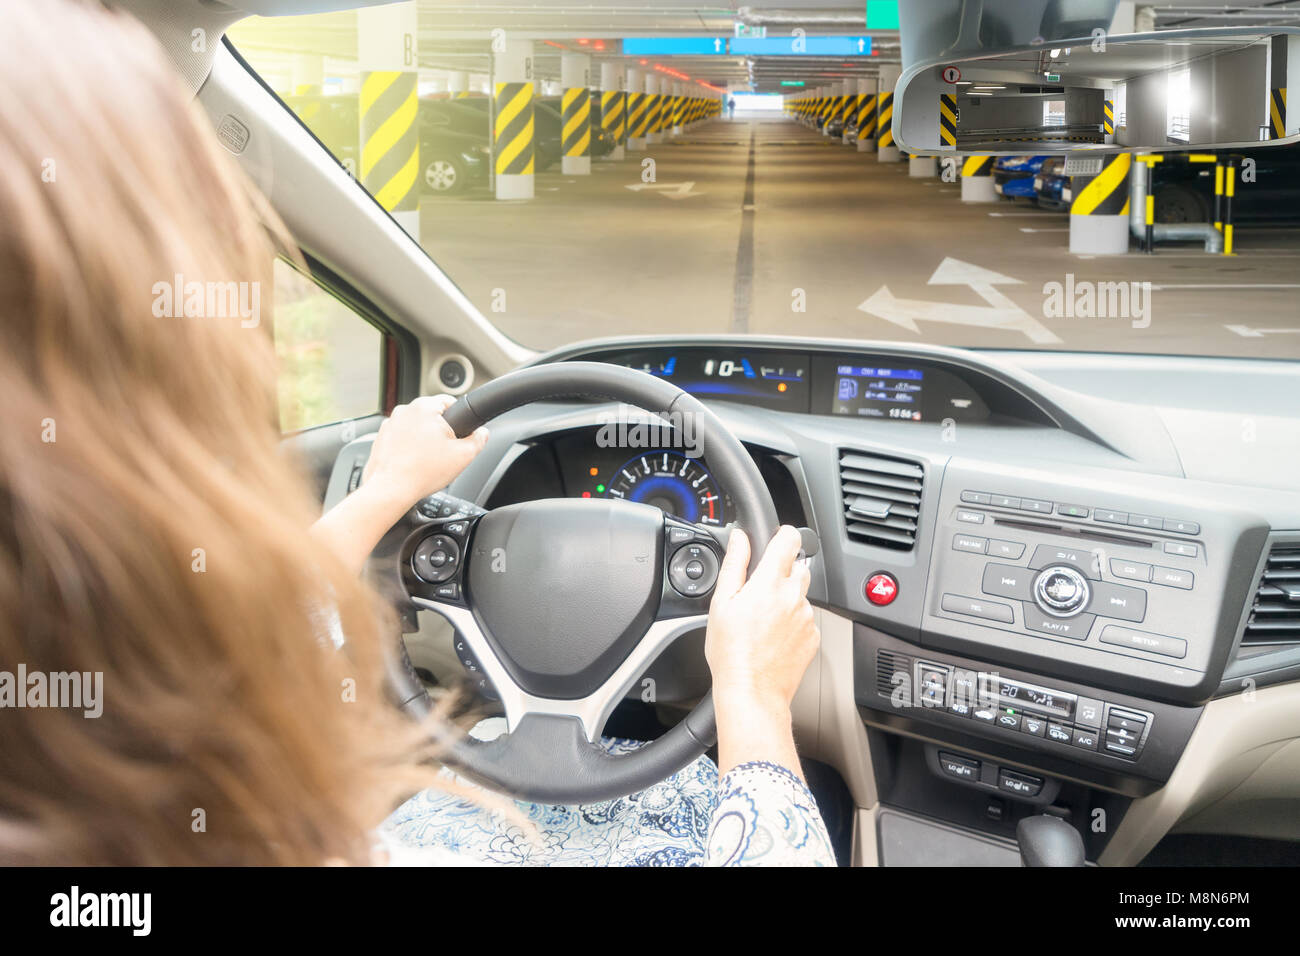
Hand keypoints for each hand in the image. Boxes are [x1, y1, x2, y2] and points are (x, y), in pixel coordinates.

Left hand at [361, 395, 488, 509]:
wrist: (391, 490)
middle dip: (440, 432)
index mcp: (425, 407)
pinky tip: (413, 463)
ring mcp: (390, 423)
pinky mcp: (381, 437)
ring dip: (423, 439)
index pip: (450, 402)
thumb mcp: (464, 456)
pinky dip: (407, 447)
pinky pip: (401, 438)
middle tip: (444, 453)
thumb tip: (481, 433)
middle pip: (432, 416)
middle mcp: (405, 410)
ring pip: (416, 427)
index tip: (458, 435)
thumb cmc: (423, 472)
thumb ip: (478, 440)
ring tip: (426, 460)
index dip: (460, 420)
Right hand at [705, 526, 818, 708]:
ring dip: (787, 598)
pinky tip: (773, 636)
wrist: (752, 691)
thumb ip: (734, 564)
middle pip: (798, 566)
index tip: (774, 541)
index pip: (789, 539)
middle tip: (760, 591)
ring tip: (763, 620)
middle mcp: (794, 596)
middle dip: (782, 571)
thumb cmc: (732, 652)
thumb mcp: (722, 603)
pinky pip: (805, 619)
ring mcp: (806, 618)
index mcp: (770, 583)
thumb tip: (739, 538)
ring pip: (801, 594)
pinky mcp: (813, 637)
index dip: (781, 535)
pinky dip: (793, 622)